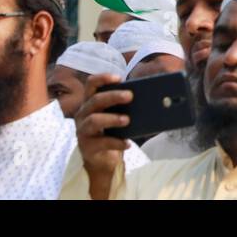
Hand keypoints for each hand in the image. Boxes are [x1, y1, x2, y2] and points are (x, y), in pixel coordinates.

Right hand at [74, 73, 131, 197]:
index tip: (119, 78)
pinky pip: (101, 143)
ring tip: (127, 120)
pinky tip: (127, 143)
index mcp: (90, 102)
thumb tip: (154, 98)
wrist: (102, 158)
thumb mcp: (116, 115)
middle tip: (130, 96)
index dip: (103, 78)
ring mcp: (83, 130)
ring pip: (94, 120)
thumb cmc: (111, 131)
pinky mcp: (86, 147)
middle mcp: (83, 114)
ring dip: (112, 118)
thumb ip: (125, 105)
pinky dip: (116, 142)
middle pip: (95, 100)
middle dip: (113, 96)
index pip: (91, 84)